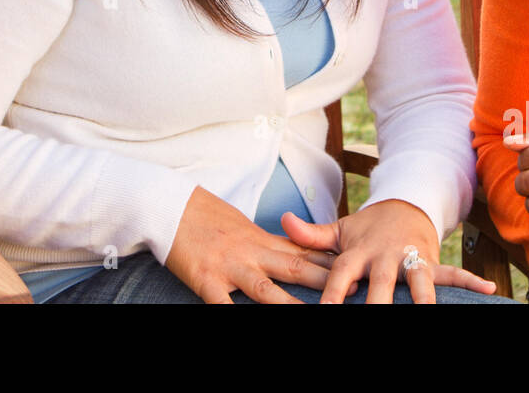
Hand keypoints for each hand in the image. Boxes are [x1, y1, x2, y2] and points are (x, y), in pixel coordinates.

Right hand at [165, 186, 342, 303]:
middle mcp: (252, 253)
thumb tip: (297, 254)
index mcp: (263, 240)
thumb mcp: (244, 228)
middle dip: (326, 284)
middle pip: (296, 269)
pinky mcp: (206, 280)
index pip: (306, 252)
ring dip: (291, 307)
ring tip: (314, 315)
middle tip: (351, 293)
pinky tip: (242, 323)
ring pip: (267, 291)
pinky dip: (232, 315)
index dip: (333, 264)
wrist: (170, 205)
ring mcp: (230, 267)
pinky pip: (222, 305)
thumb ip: (270, 244)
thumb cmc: (205, 217)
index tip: (358, 272)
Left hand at [281, 199, 497, 303]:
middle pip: (381, 285)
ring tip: (426, 312)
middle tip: (374, 319)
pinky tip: (487, 290)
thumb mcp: (338, 230)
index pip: (340, 277)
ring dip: (423, 299)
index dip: (332, 297)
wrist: (403, 205)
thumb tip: (283, 222)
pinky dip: (470, 280)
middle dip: (378, 306)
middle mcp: (384, 257)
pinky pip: (453, 272)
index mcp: (357, 252)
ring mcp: (410, 258)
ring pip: (419, 280)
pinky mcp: (431, 260)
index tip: (324, 313)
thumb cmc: (366, 229)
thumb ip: (311, 234)